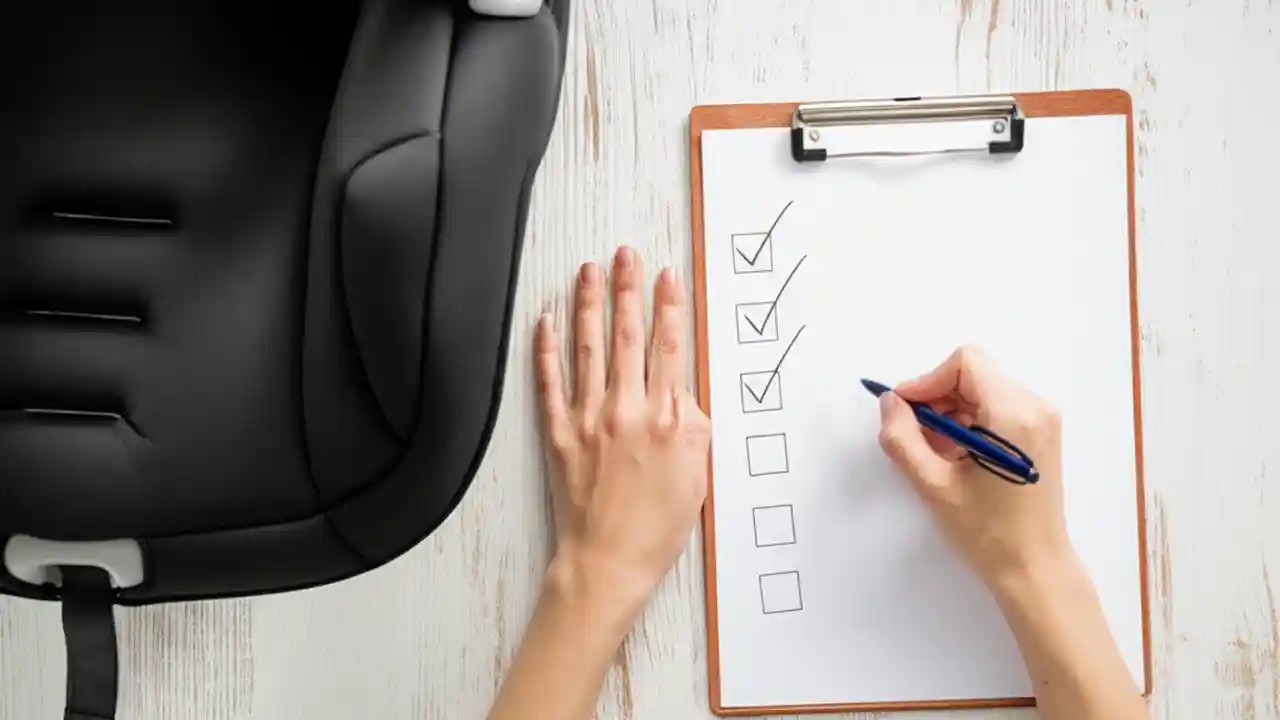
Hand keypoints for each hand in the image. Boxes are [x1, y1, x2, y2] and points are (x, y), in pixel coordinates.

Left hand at [534, 246, 710, 621]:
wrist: (610, 560)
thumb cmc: (657, 525)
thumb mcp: (697, 472)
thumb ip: (691, 424)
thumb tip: (681, 391)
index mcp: (666, 417)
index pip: (668, 346)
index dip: (668, 305)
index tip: (666, 276)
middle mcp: (626, 409)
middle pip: (628, 335)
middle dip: (627, 288)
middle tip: (624, 254)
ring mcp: (589, 418)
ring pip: (588, 347)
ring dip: (588, 304)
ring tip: (588, 271)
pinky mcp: (559, 433)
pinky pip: (549, 382)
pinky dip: (545, 348)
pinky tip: (545, 320)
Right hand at [876, 346, 1072, 587]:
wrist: (1035, 569)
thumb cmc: (987, 532)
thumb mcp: (933, 485)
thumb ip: (903, 438)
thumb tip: (889, 403)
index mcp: (1014, 414)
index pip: (965, 363)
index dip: (927, 380)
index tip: (905, 411)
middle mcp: (1035, 408)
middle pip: (973, 375)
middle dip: (937, 399)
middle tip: (915, 437)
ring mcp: (1043, 421)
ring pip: (982, 392)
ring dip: (951, 414)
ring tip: (935, 454)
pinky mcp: (1041, 435)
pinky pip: (996, 410)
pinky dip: (969, 424)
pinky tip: (956, 458)